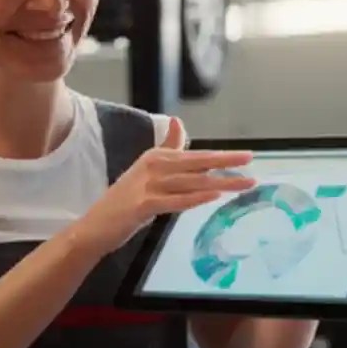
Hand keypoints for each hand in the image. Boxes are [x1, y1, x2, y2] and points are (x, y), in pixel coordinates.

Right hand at [72, 117, 255, 256]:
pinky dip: (195, 197)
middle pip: (197, 163)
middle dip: (226, 161)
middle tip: (251, 159)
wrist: (95, 226)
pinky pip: (175, 201)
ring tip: (244, 182)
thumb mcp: (147, 170)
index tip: (246, 156)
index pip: (195, 155)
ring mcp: (147, 186)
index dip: (222, 156)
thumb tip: (178, 121)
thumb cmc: (124, 199)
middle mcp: (153, 166)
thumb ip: (166, 148)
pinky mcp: (143, 205)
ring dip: (220, 182)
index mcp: (156, 157)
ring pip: (191, 182)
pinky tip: (213, 196)